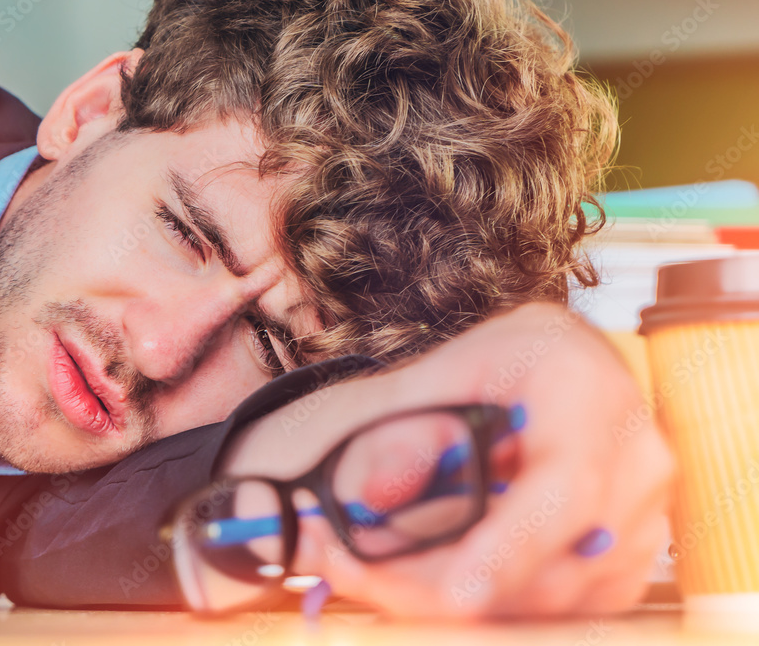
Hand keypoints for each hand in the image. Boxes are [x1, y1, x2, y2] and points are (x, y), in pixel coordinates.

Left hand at [218, 302, 674, 618]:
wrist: (560, 370)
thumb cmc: (501, 368)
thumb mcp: (442, 374)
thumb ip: (404, 431)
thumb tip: (374, 499)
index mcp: (590, 394)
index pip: (563, 487)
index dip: (511, 547)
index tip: (460, 594)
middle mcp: (634, 463)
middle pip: (544, 566)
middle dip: (432, 583)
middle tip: (338, 566)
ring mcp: (640, 522)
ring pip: (541, 602)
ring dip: (441, 598)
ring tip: (356, 566)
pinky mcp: (626, 567)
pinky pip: (549, 611)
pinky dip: (479, 603)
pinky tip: (419, 575)